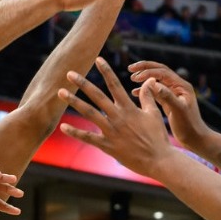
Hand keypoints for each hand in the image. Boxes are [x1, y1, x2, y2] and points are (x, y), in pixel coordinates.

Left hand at [60, 60, 176, 176]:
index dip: (106, 71)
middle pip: (97, 96)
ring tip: (61, 92)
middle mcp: (118, 117)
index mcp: (129, 108)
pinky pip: (88, 138)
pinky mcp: (107, 146)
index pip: (115, 85)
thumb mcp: (154, 114)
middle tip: (69, 73)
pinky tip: (63, 126)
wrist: (159, 160)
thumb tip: (149, 80)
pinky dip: (75, 132)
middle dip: (83, 83)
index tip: (98, 59)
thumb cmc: (157, 137)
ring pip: (89, 113)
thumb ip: (148, 96)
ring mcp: (111, 132)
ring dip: (74, 102)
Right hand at [127, 61, 211, 148]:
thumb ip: (166, 96)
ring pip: (157, 81)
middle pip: (160, 71)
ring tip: (131, 78)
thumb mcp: (178, 110)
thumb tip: (153, 83)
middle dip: (145, 68)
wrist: (195, 139)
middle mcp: (178, 87)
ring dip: (144, 78)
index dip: (148, 72)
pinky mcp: (169, 102)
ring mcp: (173, 94)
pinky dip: (146, 90)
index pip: (163, 72)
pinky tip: (135, 92)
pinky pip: (156, 91)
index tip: (134, 77)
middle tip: (130, 68)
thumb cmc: (189, 126)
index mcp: (182, 86)